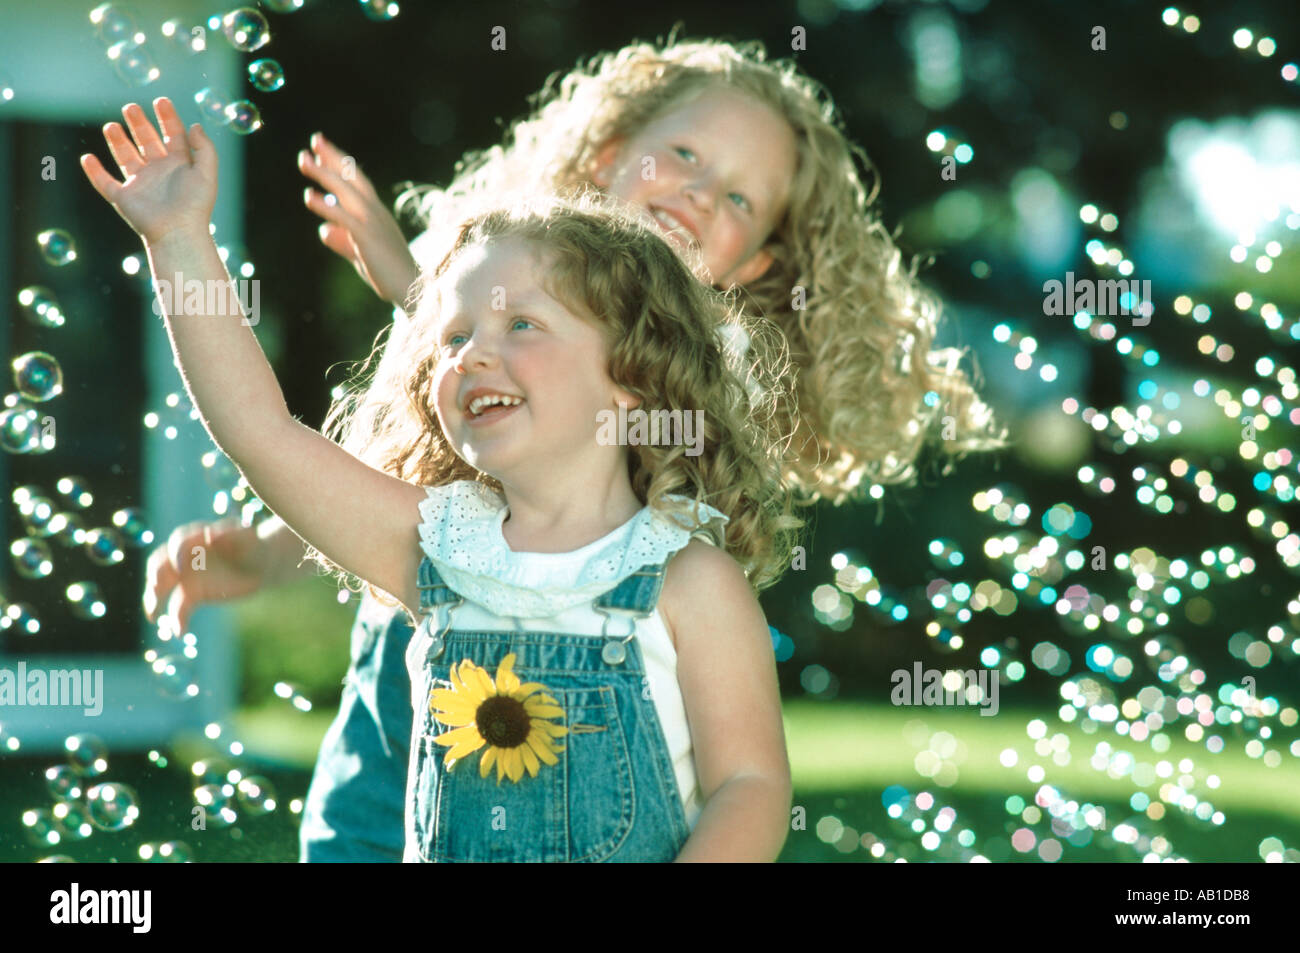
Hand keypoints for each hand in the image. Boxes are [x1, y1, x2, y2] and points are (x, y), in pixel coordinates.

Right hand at [80, 98, 216, 246]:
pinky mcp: (124, 197)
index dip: (168, 117)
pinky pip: (105, 182)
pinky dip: (94, 171)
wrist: (178, 232)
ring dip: (118, 140)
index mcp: (180, 165)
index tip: (161, 100)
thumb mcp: (207, 172)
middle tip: (131, 107)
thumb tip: (195, 125)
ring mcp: (140, 184)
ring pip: (126, 156)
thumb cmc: (195, 204)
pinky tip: (87, 158)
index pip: (173, 135)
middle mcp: (159, 172)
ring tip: (112, 125)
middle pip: (147, 141)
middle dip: (139, 123)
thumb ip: (204, 148)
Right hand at [143, 519, 268, 632]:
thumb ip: (228, 532)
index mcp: (195, 537)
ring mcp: (186, 577)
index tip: (179, 566)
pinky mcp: (192, 594)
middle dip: (156, 576)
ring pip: (162, 589)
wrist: (260, 564)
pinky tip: (180, 633)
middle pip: (160, 565)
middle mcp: (184, 556)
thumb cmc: (252, 544)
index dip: (176, 553)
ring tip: (153, 616)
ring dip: (153, 601)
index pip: (177, 542)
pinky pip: (178, 608)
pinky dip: (177, 620)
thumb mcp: (246, 535)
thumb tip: (209, 534)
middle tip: (157, 589)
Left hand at [298, 132, 418, 306]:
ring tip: (304, 160)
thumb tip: (323, 230)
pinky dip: (326, 206)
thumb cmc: (388, 275)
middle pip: (352, 178)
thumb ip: (342, 241)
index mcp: (376, 213)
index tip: (321, 149)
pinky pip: (345, 217)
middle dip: (333, 158)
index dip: (339, 164)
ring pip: (346, 191)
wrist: (412, 290)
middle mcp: (376, 212)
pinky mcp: (367, 237)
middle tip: (314, 139)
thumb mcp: (360, 254)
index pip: (357, 182)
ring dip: (324, 174)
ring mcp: (373, 222)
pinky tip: (309, 196)